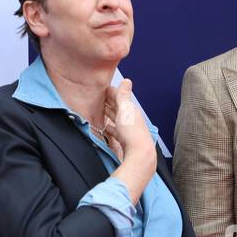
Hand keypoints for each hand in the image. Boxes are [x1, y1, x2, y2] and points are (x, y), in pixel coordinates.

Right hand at [104, 79, 156, 201]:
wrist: (139, 155)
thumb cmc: (133, 133)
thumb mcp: (126, 110)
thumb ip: (124, 96)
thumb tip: (127, 80)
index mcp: (131, 110)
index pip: (120, 98)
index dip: (110, 93)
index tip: (101, 89)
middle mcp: (131, 119)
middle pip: (117, 108)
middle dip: (108, 103)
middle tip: (97, 99)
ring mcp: (128, 131)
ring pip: (115, 119)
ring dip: (107, 115)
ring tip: (98, 111)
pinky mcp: (124, 142)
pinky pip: (114, 131)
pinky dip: (109, 127)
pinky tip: (105, 128)